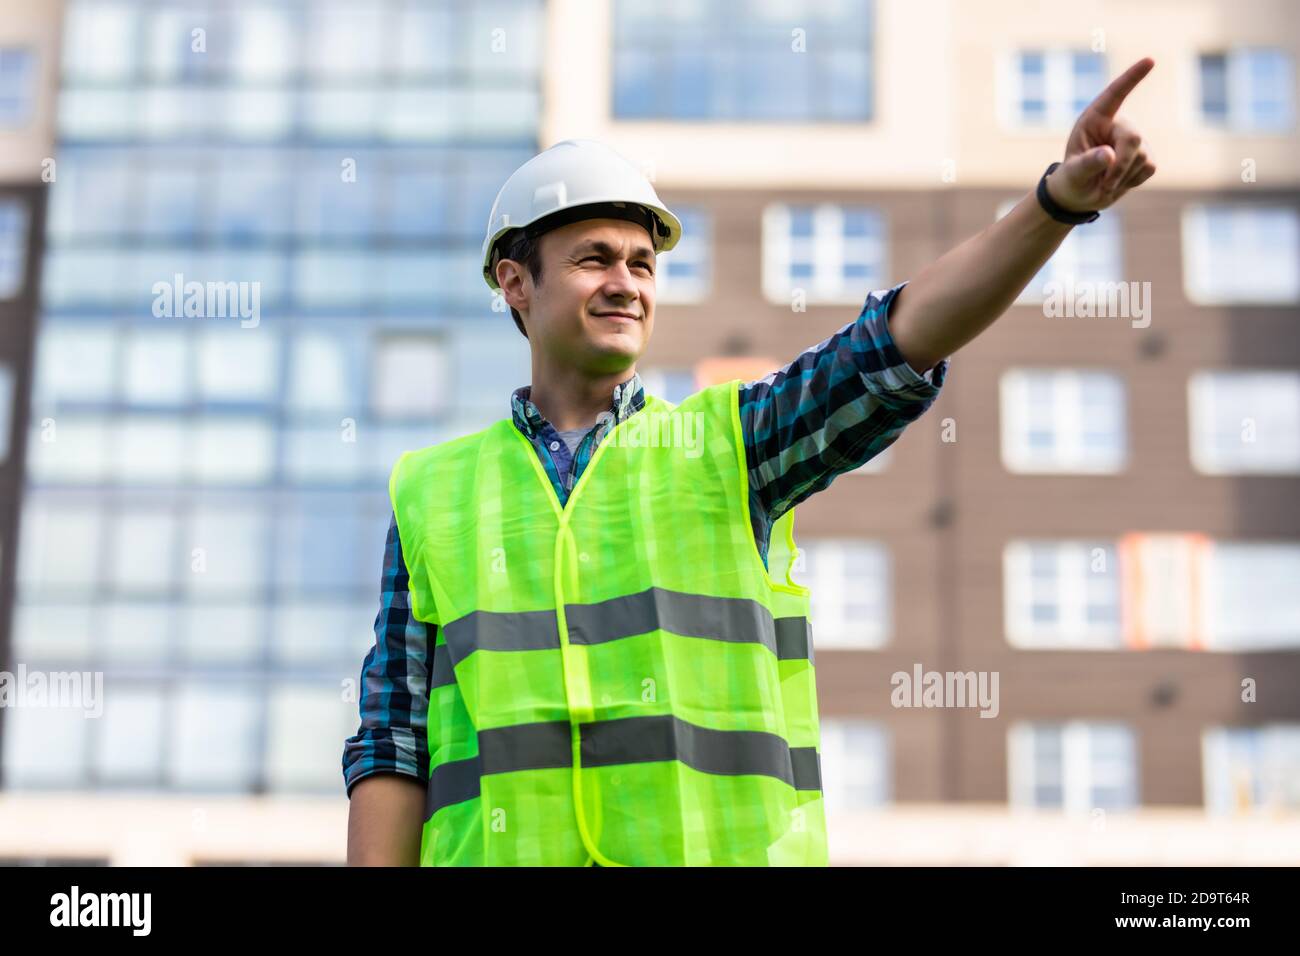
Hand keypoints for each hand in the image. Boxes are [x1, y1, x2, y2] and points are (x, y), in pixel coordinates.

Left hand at [1045, 57, 1156, 212]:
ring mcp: (1135, 139)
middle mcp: (1117, 124)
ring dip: (1123, 176)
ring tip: (1105, 182)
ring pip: (1142, 156)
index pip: (1115, 94)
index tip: (1150, 60)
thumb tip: (1109, 155)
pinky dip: (1133, 180)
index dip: (1132, 77)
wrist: (1081, 196)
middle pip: (1132, 138)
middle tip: (1105, 184)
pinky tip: (1119, 181)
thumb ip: (1087, 164)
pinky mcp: (1146, 155)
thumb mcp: (1072, 174)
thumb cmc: (1072, 179)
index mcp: (1094, 119)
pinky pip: (1149, 167)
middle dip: (1121, 165)